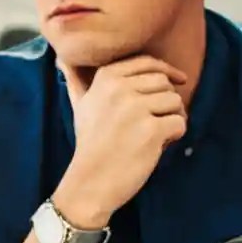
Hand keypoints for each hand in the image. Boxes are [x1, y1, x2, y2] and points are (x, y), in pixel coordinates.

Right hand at [54, 56, 187, 227]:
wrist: (89, 183)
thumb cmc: (89, 145)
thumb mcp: (80, 107)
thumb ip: (76, 81)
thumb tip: (61, 59)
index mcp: (105, 79)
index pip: (147, 62)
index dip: (165, 71)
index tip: (178, 81)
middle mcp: (120, 89)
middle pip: (164, 82)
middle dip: (167, 101)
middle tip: (155, 121)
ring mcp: (136, 109)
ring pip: (175, 101)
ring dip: (173, 118)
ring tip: (156, 134)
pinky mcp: (151, 130)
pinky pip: (180, 122)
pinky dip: (175, 135)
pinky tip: (159, 145)